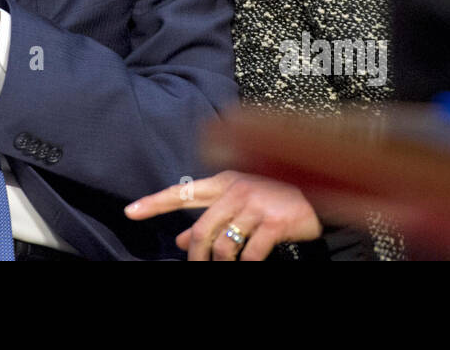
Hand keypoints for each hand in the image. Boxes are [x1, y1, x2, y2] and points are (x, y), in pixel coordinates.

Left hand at [125, 170, 321, 259]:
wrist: (319, 194)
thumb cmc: (273, 198)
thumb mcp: (238, 201)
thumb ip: (209, 217)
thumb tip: (182, 239)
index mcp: (224, 182)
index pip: (182, 192)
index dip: (155, 202)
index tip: (131, 211)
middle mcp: (236, 190)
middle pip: (201, 229)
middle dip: (195, 256)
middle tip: (195, 267)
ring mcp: (255, 205)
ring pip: (223, 243)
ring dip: (220, 263)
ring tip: (225, 266)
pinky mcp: (274, 222)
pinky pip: (250, 252)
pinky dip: (245, 264)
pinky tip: (248, 265)